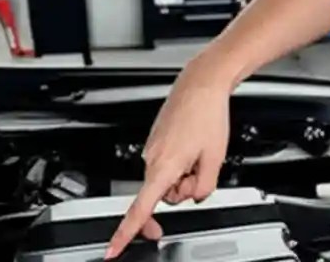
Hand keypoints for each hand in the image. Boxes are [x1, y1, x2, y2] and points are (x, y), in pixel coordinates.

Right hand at [104, 63, 231, 258]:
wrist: (201, 84)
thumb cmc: (207, 115)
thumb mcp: (215, 158)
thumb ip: (204, 187)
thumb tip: (195, 196)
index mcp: (163, 167)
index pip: (139, 209)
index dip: (125, 234)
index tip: (113, 251)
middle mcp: (151, 159)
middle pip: (164, 194)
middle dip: (184, 188)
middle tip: (202, 168)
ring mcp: (152, 149)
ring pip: (169, 178)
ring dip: (186, 172)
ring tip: (200, 150)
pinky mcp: (156, 141)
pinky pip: (168, 163)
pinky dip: (183, 161)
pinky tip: (195, 143)